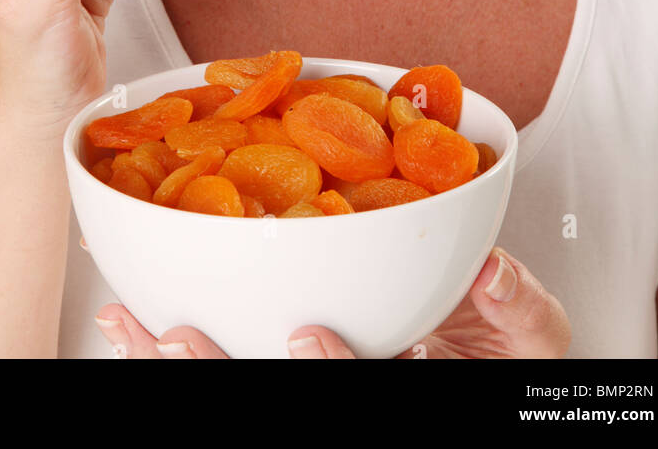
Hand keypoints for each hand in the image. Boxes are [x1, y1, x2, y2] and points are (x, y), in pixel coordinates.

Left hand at [94, 247, 570, 357]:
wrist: (483, 355)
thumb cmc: (504, 353)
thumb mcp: (532, 336)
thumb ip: (519, 308)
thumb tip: (493, 268)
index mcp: (398, 382)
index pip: (355, 388)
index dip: (332, 368)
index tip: (306, 334)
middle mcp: (346, 381)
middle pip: (274, 391)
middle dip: (220, 372)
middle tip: (179, 338)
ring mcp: (302, 372)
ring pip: (235, 382)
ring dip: (171, 359)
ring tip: (126, 327)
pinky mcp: (274, 350)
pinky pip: (225, 351)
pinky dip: (163, 345)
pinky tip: (131, 323)